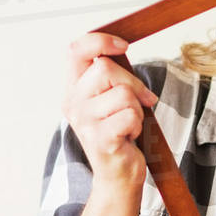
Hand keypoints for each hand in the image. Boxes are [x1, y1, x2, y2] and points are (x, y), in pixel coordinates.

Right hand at [61, 32, 160, 185]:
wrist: (118, 174)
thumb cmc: (120, 132)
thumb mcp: (111, 99)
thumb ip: (111, 75)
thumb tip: (120, 47)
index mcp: (74, 89)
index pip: (76, 50)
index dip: (100, 41)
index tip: (123, 45)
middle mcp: (73, 103)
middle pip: (105, 68)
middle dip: (133, 82)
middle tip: (142, 100)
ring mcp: (84, 122)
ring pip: (123, 93)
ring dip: (137, 108)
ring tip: (131, 122)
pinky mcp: (100, 139)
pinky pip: (130, 115)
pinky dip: (138, 123)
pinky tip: (130, 135)